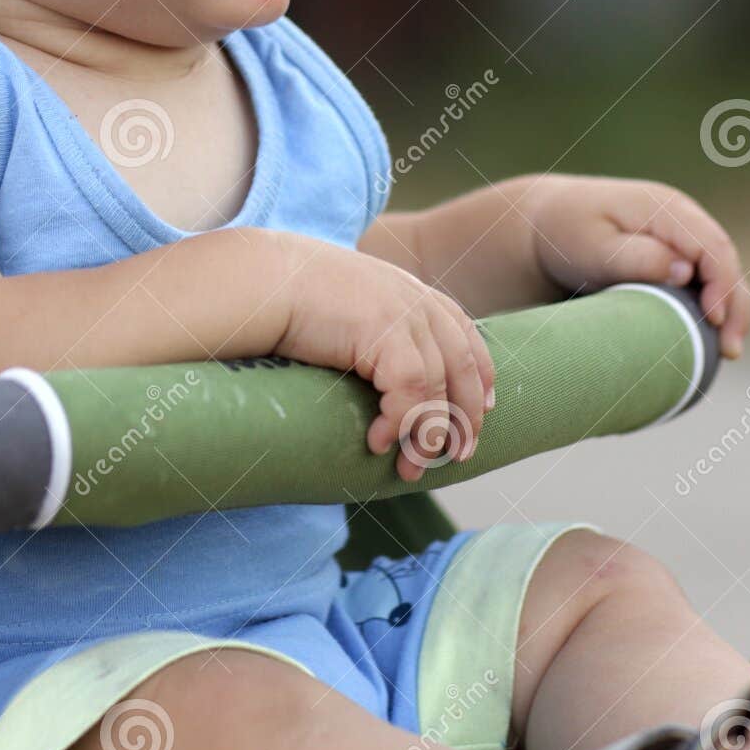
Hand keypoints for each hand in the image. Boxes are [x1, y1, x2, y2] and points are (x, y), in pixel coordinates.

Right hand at [273, 236, 495, 481]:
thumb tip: (381, 370)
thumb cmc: (294, 298)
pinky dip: (400, 424)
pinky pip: (410, 392)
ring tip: (407, 468)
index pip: (466, 336)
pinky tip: (378, 443)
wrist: (266, 280)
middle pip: (465, 367)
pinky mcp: (385, 332)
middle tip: (456, 457)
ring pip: (439, 389)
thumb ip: (378, 328)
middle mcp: (417, 300)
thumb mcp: (352, 307)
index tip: (483, 411)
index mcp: (412, 292)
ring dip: (425, 437)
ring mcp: (405, 314)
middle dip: (465, 418)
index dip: (481, 377)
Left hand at [521, 175, 749, 358]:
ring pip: (722, 273)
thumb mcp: (593, 246)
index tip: (714, 319)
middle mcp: (682, 219)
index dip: (721, 283)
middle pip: (725, 261)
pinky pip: (706, 282)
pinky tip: (712, 341)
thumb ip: (636, 257)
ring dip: (731, 311)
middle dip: (735, 306)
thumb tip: (685, 272)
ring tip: (729, 352)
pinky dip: (714, 309)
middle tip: (731, 351)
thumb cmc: (567, 233)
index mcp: (665, 208)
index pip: (710, 245)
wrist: (548, 224)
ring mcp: (682, 237)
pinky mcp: (677, 257)